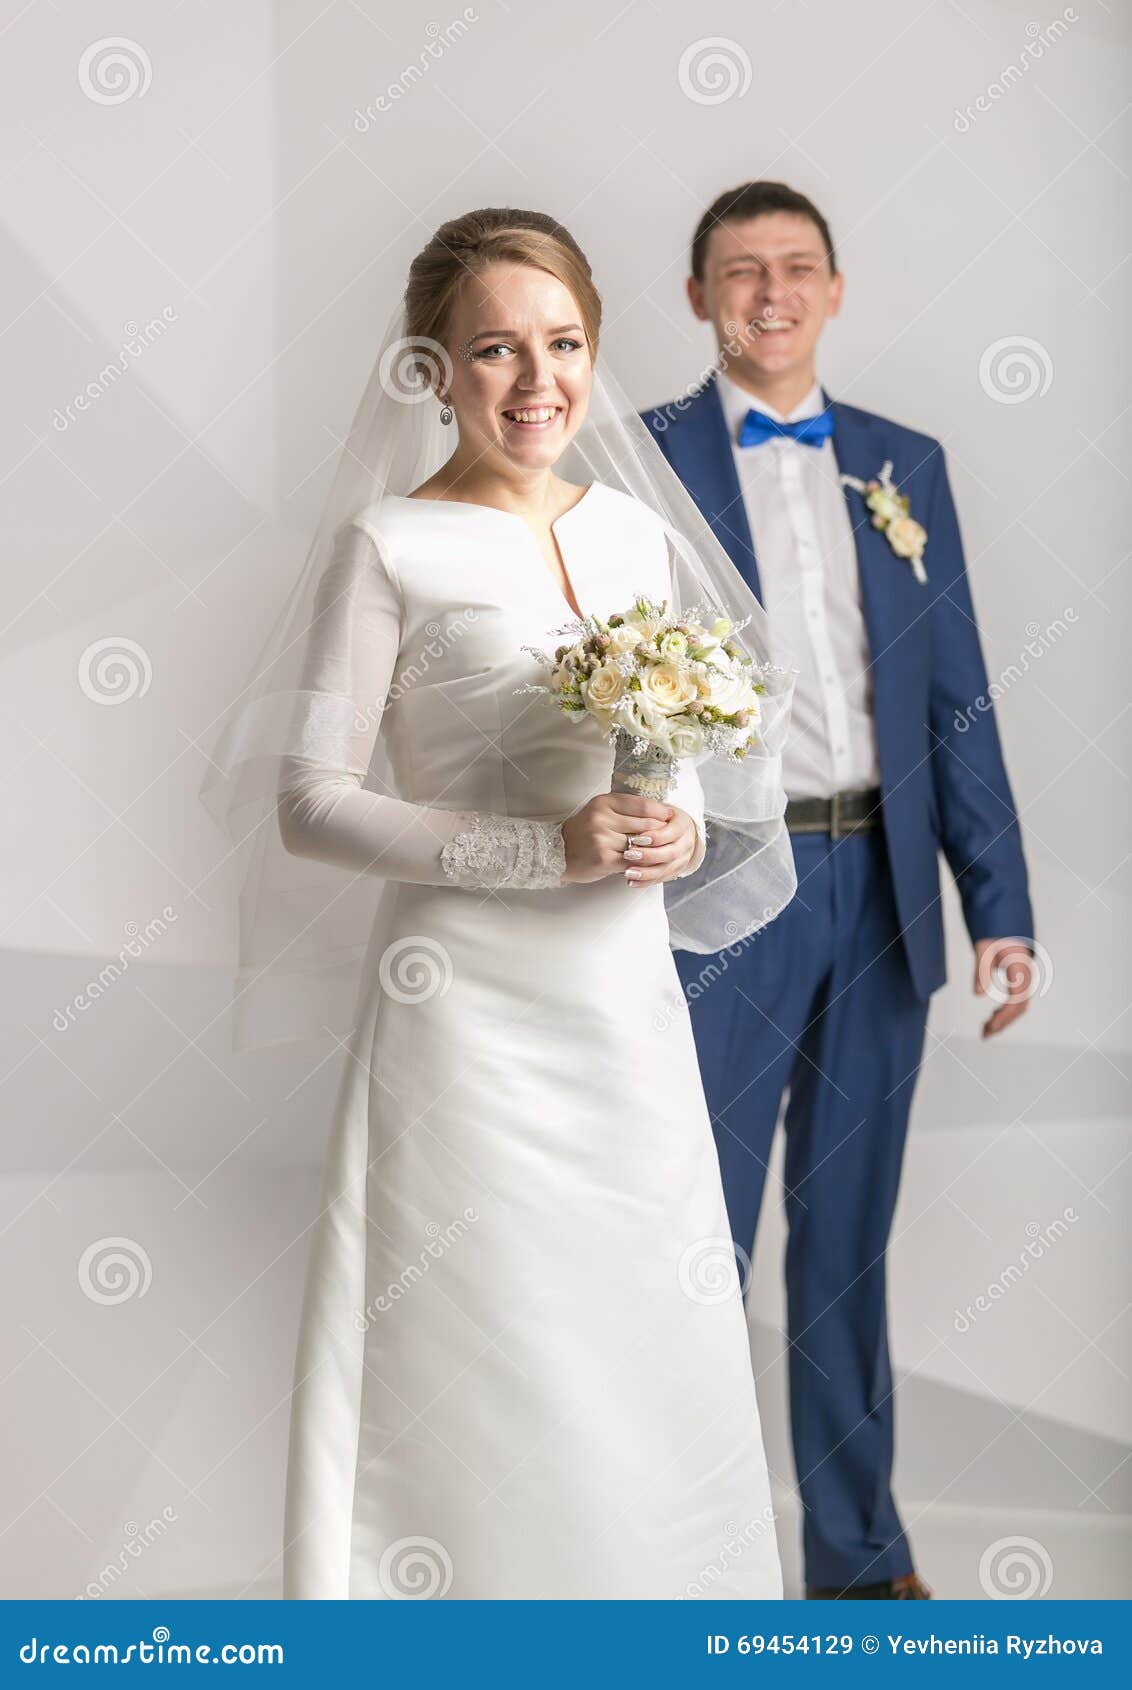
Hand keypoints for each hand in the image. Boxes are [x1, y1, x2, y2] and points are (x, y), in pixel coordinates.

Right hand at [561, 793, 694, 885]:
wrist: (557, 851)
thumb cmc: (582, 832)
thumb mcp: (600, 811)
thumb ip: (624, 811)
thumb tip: (658, 815)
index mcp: (604, 803)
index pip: (642, 805)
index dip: (660, 812)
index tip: (670, 817)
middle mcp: (602, 818)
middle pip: (645, 825)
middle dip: (660, 832)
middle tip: (671, 836)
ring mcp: (602, 839)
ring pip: (640, 844)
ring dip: (652, 849)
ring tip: (661, 851)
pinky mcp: (603, 858)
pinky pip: (632, 860)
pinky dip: (641, 863)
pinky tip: (646, 863)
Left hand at [974, 938, 1034, 1037]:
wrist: (1004, 929)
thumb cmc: (994, 938)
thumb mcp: (983, 951)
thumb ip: (981, 972)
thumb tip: (978, 995)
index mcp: (1019, 970)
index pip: (1015, 1000)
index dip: (1004, 1016)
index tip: (989, 1026)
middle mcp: (1025, 978)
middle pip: (1019, 1008)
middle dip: (1003, 1023)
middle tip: (984, 1034)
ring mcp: (1024, 981)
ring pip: (1019, 1007)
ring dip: (1004, 1020)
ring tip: (985, 1030)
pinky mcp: (1020, 983)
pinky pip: (1016, 1003)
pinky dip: (1005, 1013)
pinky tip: (992, 1017)